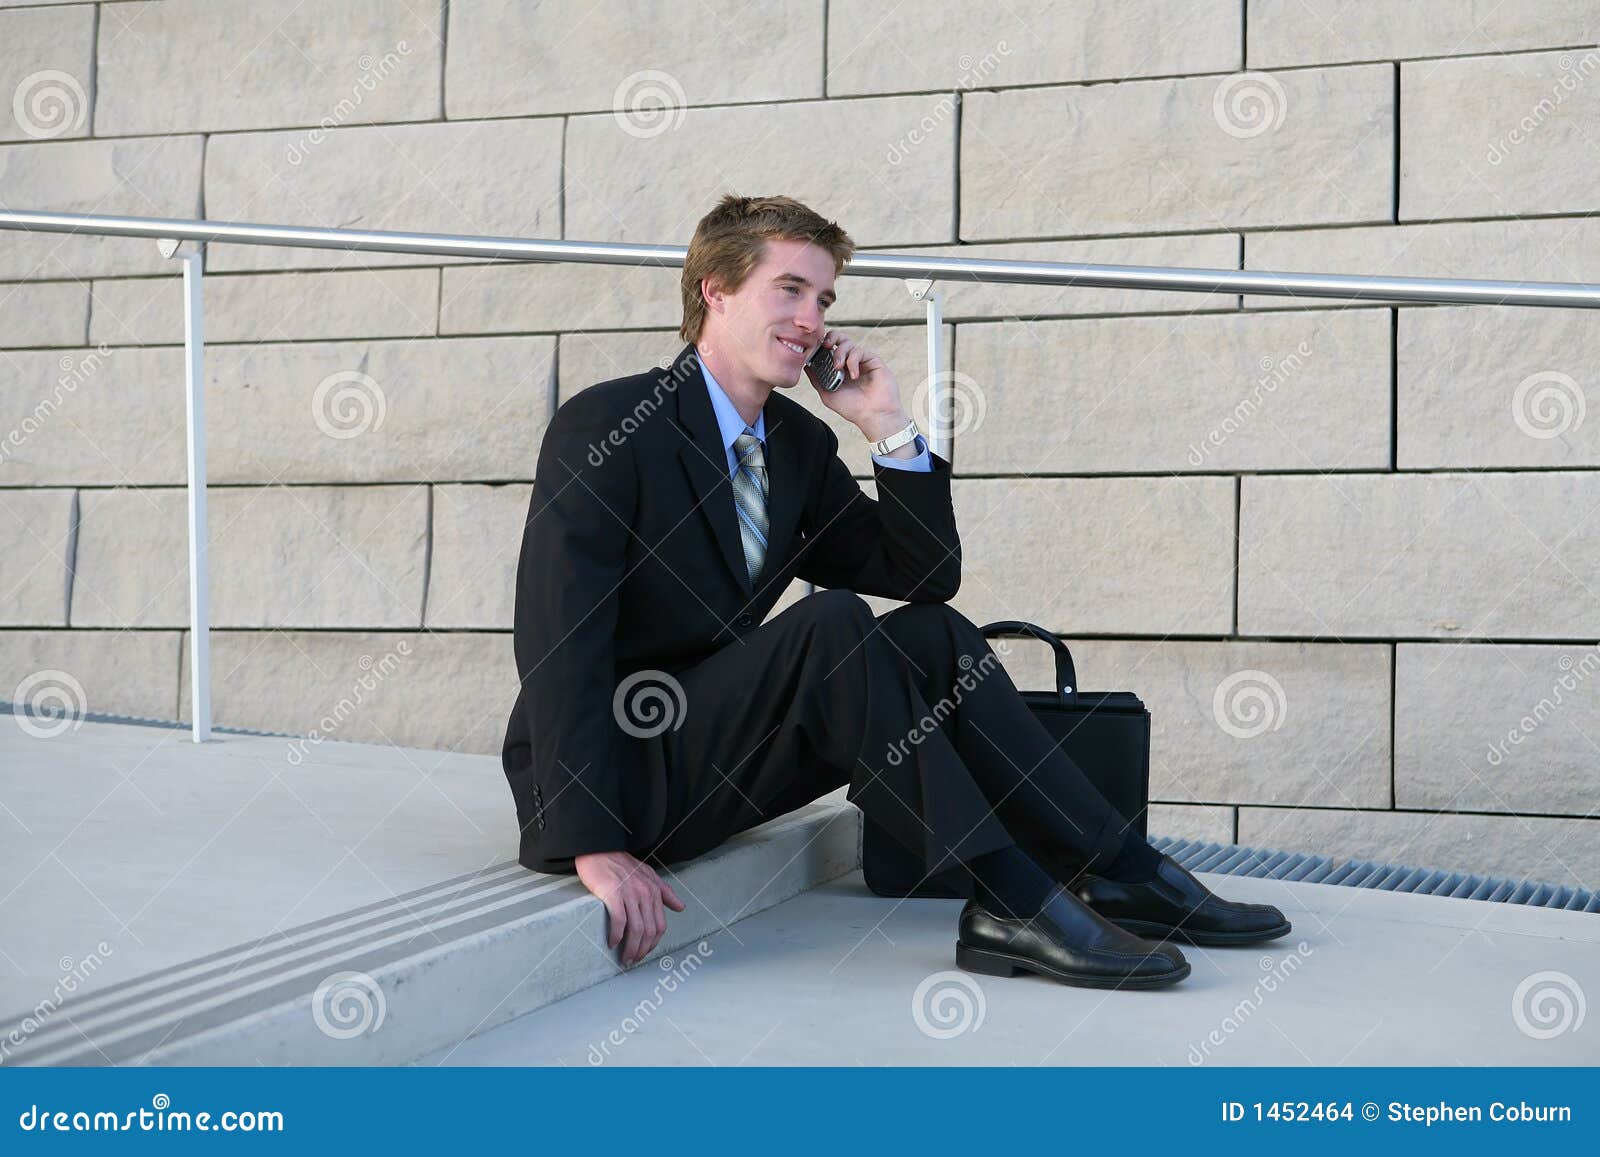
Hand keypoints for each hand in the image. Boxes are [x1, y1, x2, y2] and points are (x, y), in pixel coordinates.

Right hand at [574, 849, 686, 966]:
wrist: (600, 849)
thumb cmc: (621, 863)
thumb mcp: (648, 874)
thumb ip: (665, 892)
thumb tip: (681, 907)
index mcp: (655, 891)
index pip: (660, 926)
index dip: (653, 944)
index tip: (644, 953)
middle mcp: (645, 893)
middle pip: (649, 931)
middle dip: (642, 950)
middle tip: (632, 960)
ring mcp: (630, 894)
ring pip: (636, 930)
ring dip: (630, 948)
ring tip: (624, 957)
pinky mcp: (613, 894)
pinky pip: (619, 921)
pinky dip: (616, 936)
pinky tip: (612, 942)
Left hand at [807, 329, 910, 440]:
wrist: (872, 416)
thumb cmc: (852, 408)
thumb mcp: (828, 394)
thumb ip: (816, 379)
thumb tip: (806, 365)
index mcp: (839, 368)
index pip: (829, 348)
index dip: (822, 344)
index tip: (815, 347)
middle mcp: (850, 362)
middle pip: (840, 338)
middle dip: (831, 337)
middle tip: (825, 345)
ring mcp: (862, 361)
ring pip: (848, 343)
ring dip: (840, 353)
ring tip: (838, 368)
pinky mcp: (873, 361)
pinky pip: (860, 351)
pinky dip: (853, 361)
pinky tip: (853, 376)